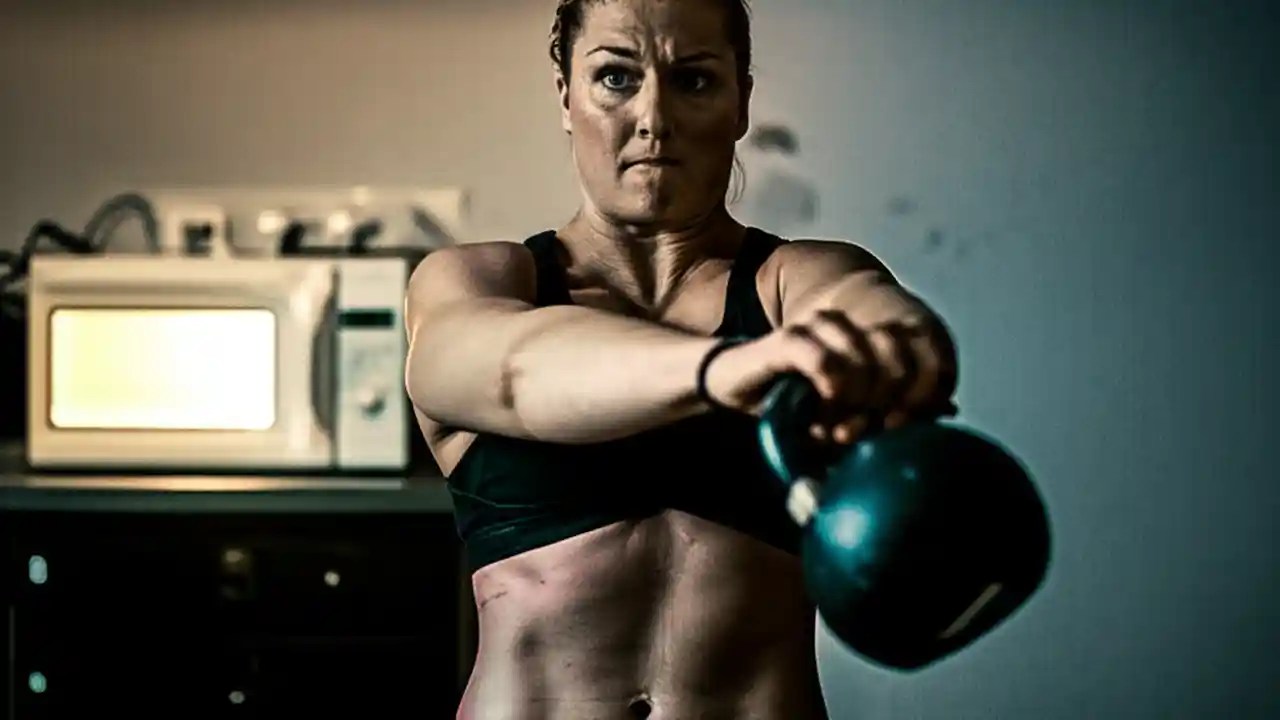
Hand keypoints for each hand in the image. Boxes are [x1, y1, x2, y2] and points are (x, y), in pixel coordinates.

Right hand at [703, 310, 956, 443]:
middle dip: (884, 406)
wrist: (733, 385)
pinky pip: (826, 364)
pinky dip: (829, 394)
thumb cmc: (794, 404)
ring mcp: (821, 329)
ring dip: (854, 404)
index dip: (920, 397)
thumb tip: (948, 411)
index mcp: (870, 338)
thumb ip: (891, 410)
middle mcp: (851, 327)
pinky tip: (820, 414)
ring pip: (865, 362)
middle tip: (861, 431)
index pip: (922, 356)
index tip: (898, 428)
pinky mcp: (790, 339)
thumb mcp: (850, 414)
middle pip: (899, 363)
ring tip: (835, 426)